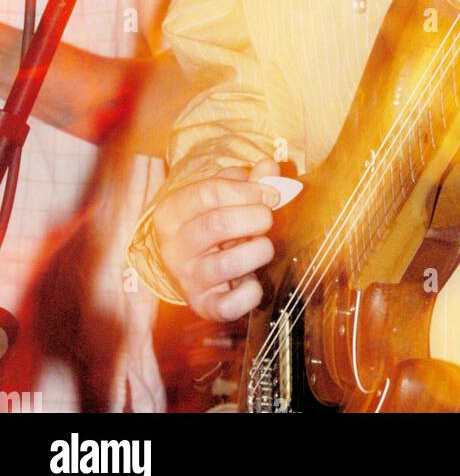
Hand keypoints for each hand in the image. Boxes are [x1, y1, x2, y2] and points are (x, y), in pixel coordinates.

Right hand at [153, 158, 291, 319]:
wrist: (193, 266)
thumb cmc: (213, 222)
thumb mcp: (223, 195)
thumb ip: (249, 180)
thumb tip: (271, 168)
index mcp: (172, 212)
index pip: (210, 192)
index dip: (249, 190)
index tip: (272, 194)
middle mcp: (174, 247)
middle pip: (217, 224)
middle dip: (255, 217)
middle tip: (268, 218)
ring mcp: (187, 279)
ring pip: (225, 264)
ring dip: (258, 250)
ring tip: (262, 246)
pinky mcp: (204, 306)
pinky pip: (228, 306)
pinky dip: (250, 293)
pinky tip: (255, 280)